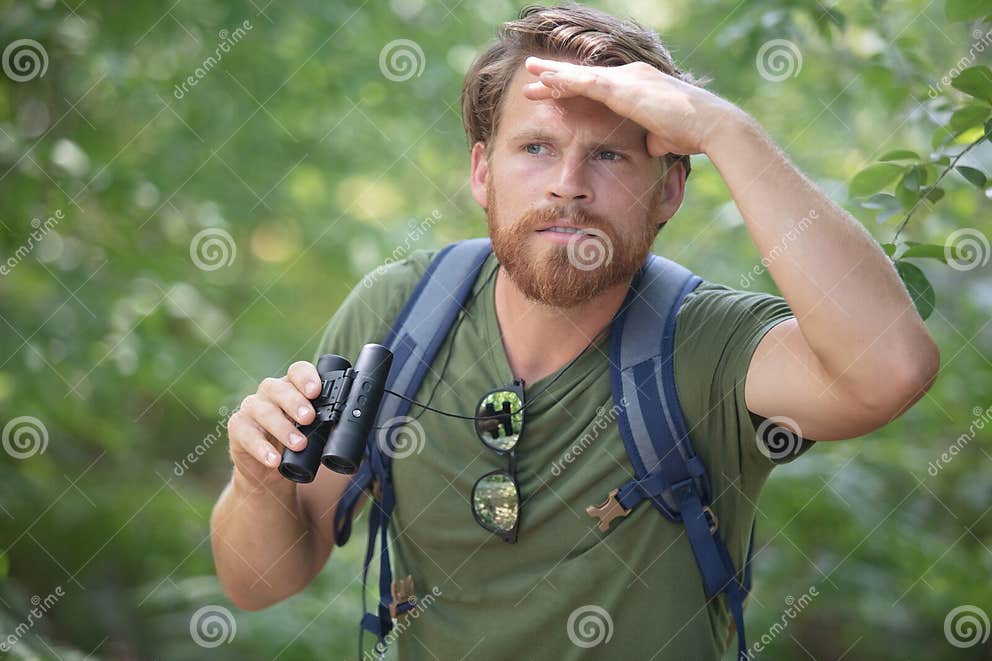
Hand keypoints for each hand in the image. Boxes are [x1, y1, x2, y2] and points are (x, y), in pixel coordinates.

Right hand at [226, 360, 320, 490]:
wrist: (271, 474)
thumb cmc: (299, 447)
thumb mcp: (318, 434)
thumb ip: (333, 425)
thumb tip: (362, 428)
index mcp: (293, 388)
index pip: (298, 371)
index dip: (306, 377)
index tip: (317, 391)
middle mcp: (270, 393)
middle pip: (279, 388)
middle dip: (295, 402)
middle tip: (310, 418)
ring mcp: (252, 409)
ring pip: (263, 410)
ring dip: (282, 427)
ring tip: (299, 444)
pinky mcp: (238, 429)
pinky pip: (246, 434)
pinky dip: (261, 448)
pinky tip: (274, 460)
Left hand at [521, 56, 742, 158]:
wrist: (709, 126)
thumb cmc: (692, 133)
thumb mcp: (665, 136)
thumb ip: (653, 137)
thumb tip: (649, 144)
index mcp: (639, 85)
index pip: (599, 84)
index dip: (574, 86)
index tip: (553, 90)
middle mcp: (631, 75)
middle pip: (586, 74)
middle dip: (558, 75)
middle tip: (532, 73)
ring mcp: (627, 79)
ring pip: (581, 75)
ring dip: (554, 74)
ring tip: (530, 72)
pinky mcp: (624, 89)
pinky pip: (586, 83)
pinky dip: (564, 81)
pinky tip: (546, 81)